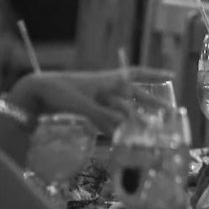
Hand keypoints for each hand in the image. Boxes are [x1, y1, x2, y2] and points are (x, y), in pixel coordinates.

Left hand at [8, 70, 156, 134]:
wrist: (35, 92)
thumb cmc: (60, 92)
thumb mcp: (83, 105)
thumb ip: (104, 118)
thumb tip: (123, 130)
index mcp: (108, 80)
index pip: (137, 74)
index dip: (155, 74)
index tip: (173, 75)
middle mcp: (106, 87)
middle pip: (134, 93)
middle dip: (152, 101)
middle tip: (168, 110)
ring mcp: (97, 97)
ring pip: (122, 106)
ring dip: (135, 115)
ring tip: (148, 125)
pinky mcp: (87, 107)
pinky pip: (108, 116)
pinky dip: (116, 124)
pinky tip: (120, 134)